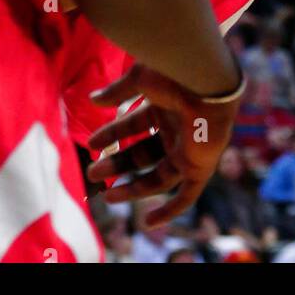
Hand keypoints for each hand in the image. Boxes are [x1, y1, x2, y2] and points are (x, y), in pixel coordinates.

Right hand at [85, 63, 241, 225]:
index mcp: (165, 105)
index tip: (92, 143)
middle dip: (118, 164)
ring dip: (133, 187)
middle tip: (93, 172)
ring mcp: (189, 148)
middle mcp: (177, 128)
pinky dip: (171, 210)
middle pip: (144, 153)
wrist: (202, 77)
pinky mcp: (200, 166)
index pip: (135, 125)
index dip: (112, 134)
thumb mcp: (139, 79)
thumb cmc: (171, 72)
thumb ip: (117, 92)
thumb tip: (92, 100)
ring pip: (159, 177)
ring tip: (107, 195)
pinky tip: (149, 222)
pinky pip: (188, 195)